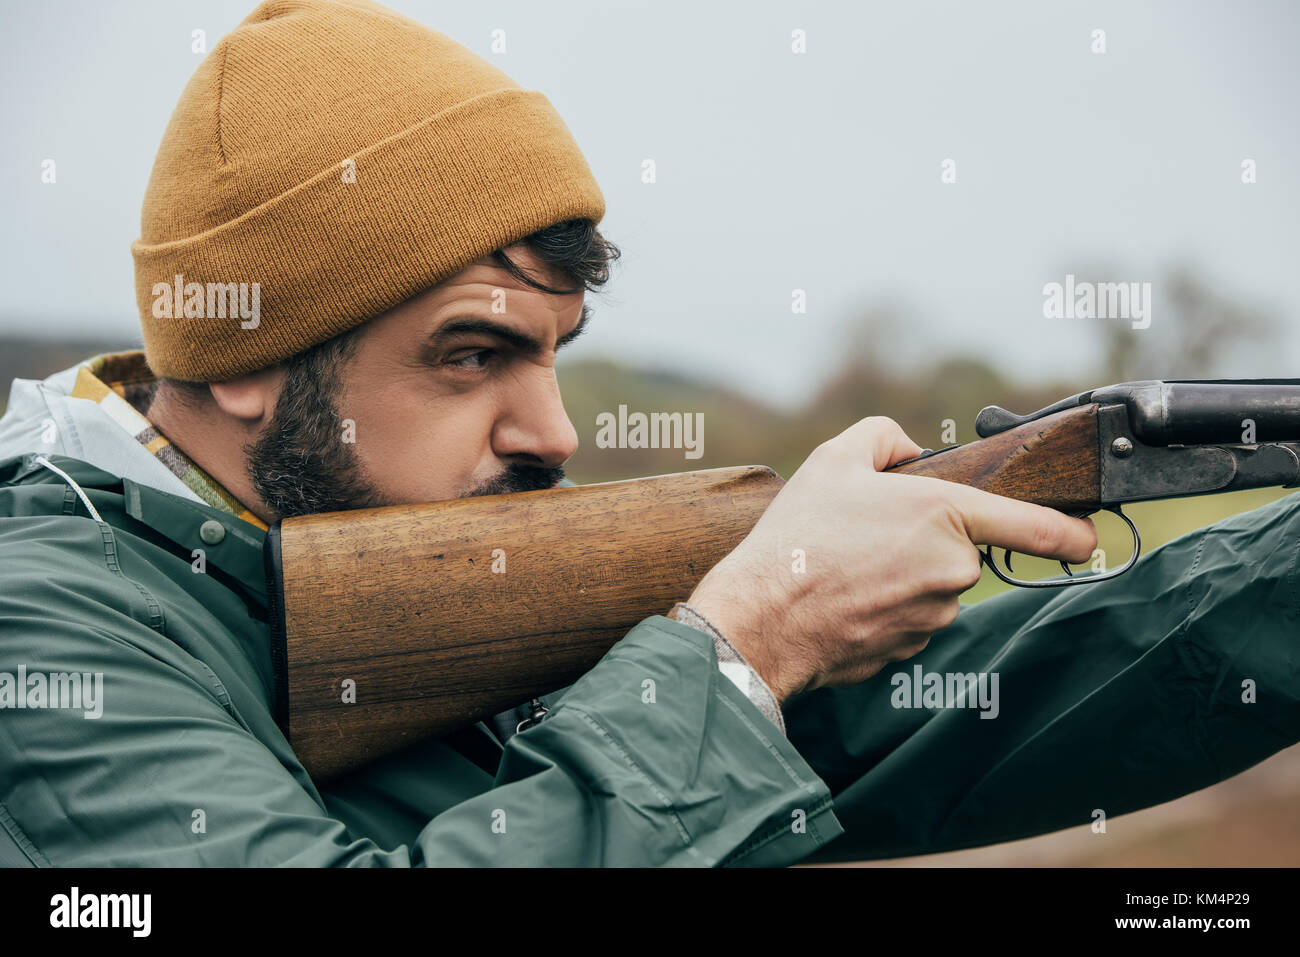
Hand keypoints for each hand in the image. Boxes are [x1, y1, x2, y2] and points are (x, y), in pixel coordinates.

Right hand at [687, 416, 1096, 703]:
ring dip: (904, 576)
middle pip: (962, 551)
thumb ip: (884, 436)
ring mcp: (934, 616)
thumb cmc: (799, 537)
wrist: (761, 618)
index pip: (1036, 528)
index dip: (1073, 533)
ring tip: (846, 566)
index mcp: (945, 514)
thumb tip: (909, 451)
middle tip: (869, 534)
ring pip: (934, 587)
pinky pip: (912, 618)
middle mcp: (952, 569)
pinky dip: (886, 607)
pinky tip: (844, 597)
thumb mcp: (833, 459)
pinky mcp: (911, 650)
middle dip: (927, 542)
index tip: (1088, 536)